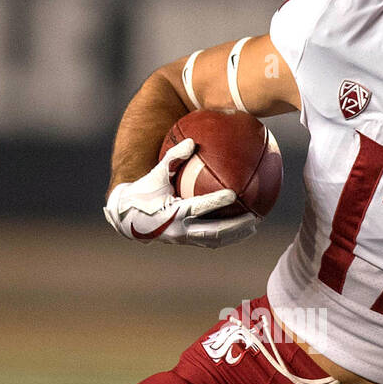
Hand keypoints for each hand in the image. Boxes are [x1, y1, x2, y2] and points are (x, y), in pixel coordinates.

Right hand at [104, 138, 257, 247]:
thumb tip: (192, 141)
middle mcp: (179, 229)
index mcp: (172, 212)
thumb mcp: (156, 173)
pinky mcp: (186, 242)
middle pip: (214, 231)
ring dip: (235, 235)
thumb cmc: (143, 191)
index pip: (198, 207)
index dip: (217, 201)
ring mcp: (184, 238)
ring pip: (215, 240)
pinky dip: (227, 236)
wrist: (128, 217)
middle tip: (254, 216)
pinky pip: (210, 240)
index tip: (235, 194)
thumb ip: (173, 157)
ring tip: (254, 226)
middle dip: (236, 226)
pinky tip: (241, 229)